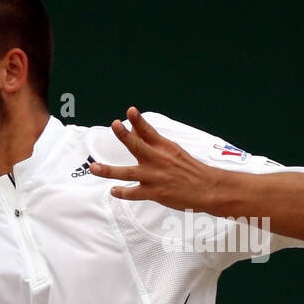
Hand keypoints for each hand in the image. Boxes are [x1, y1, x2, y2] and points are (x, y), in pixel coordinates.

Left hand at [90, 107, 216, 210]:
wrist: (208, 188)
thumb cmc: (189, 169)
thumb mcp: (173, 151)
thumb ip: (152, 141)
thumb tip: (134, 128)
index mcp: (164, 147)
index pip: (149, 131)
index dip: (139, 121)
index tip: (131, 110)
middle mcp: (158, 160)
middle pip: (138, 146)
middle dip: (125, 135)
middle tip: (114, 125)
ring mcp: (155, 177)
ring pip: (128, 173)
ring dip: (109, 170)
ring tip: (94, 168)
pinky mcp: (155, 193)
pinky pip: (134, 193)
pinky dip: (123, 192)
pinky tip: (113, 191)